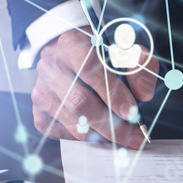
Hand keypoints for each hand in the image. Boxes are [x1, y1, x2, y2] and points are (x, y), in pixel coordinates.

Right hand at [31, 28, 158, 148]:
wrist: (70, 57)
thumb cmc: (102, 55)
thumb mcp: (128, 50)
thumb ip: (140, 66)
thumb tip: (143, 93)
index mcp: (72, 43)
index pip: (91, 69)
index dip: (113, 93)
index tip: (132, 112)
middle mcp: (51, 66)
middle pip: (80, 103)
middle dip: (112, 125)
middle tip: (135, 137)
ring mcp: (41, 91)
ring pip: (74, 123)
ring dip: (103, 136)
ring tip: (125, 139)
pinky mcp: (39, 114)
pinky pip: (65, 135)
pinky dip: (87, 139)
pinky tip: (102, 134)